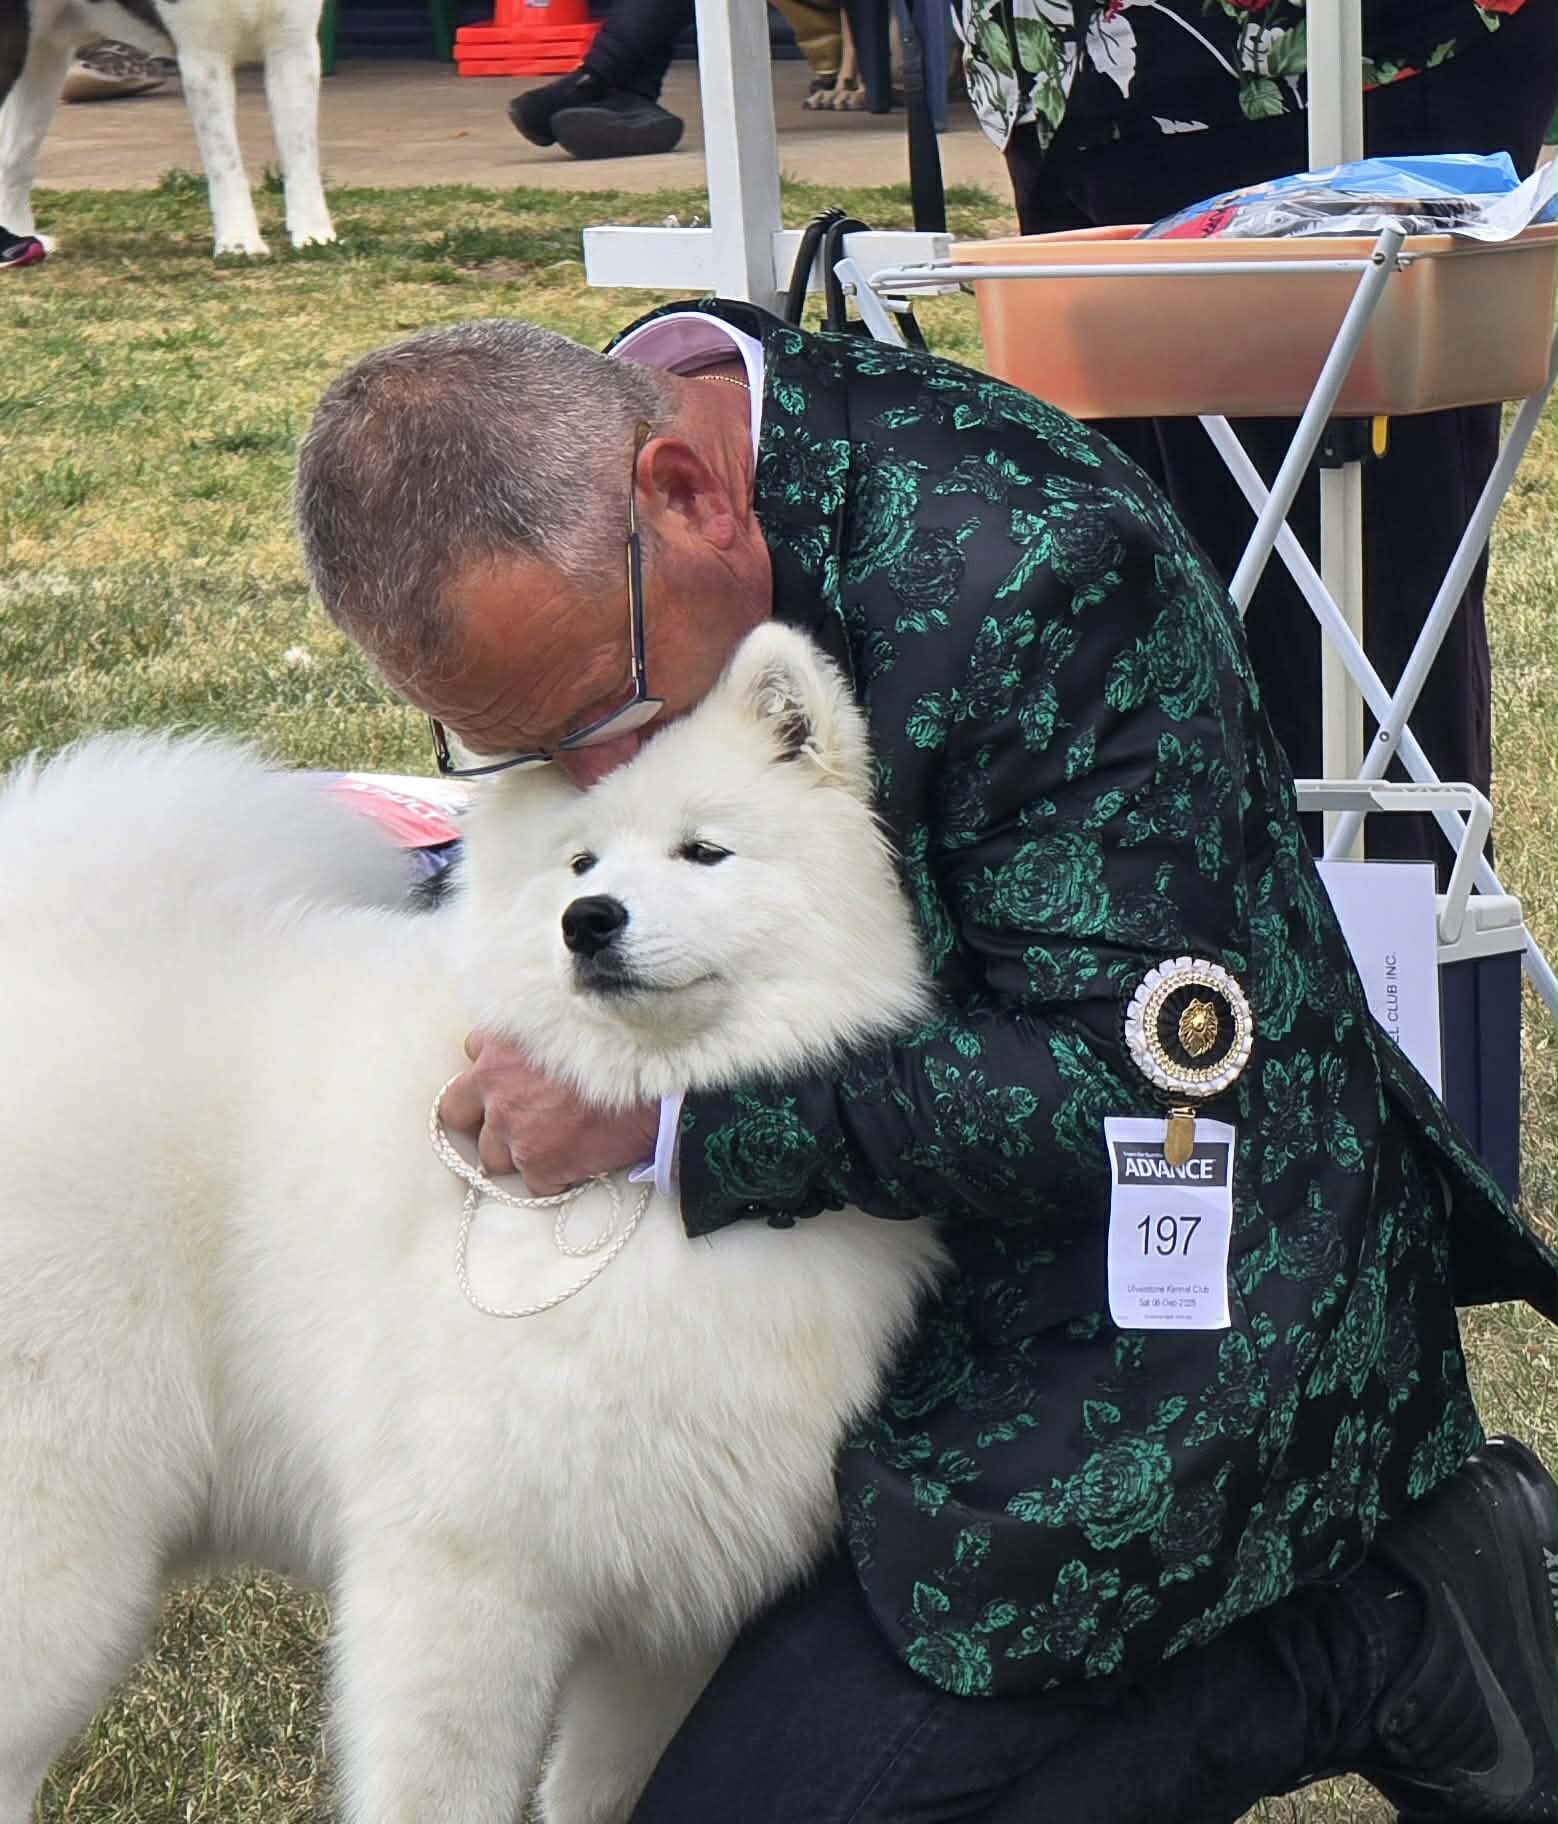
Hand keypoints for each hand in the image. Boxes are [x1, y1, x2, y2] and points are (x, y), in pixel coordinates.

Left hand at [440, 1032, 658, 1195]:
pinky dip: (554, 1176)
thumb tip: (540, 1058)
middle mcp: (494, 1082)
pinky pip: (534, 1182)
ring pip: (492, 1155)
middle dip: (484, 1117)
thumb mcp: (571, 1018)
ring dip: (518, 1151)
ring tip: (557, 1145)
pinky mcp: (537, 1162)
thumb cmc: (625, 1043)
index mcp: (503, 1040)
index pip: (473, 1057)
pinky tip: (580, 1160)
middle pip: (458, 1112)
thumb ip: (541, 1035)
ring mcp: (512, 1126)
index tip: (516, 1080)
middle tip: (517, 1119)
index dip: (496, 1072)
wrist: (659, 1079)